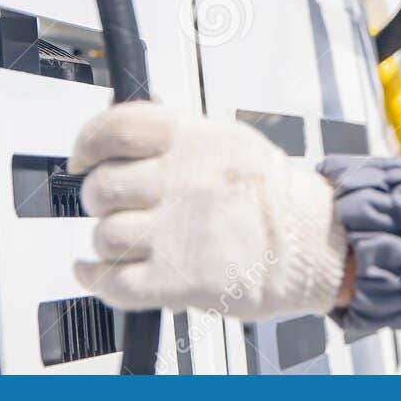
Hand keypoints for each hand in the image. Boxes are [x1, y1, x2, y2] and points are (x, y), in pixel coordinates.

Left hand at [69, 102, 347, 319]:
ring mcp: (181, 232)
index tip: (82, 157)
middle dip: (99, 199)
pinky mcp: (182, 279)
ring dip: (106, 242)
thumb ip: (177, 134)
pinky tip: (96, 272)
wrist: (318, 243)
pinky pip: (116, 283)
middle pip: (103, 186)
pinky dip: (97, 279)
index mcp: (196, 141)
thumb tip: (132, 118)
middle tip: (114, 205)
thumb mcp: (230, 141)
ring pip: (106, 235)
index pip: (117, 128)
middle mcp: (185, 182)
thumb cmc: (273, 198)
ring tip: (124, 243)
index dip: (88, 142)